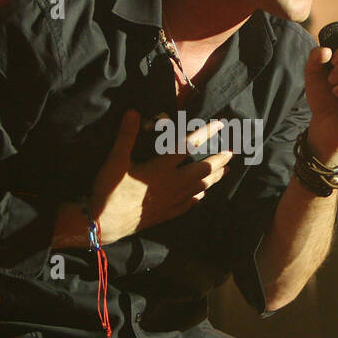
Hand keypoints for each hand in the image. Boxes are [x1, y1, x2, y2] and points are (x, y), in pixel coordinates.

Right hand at [88, 110, 233, 242]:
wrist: (105, 224)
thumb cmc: (110, 192)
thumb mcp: (115, 161)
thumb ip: (126, 136)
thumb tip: (133, 112)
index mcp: (161, 169)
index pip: (187, 146)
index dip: (204, 134)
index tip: (220, 125)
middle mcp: (171, 185)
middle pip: (202, 170)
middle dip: (218, 160)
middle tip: (232, 153)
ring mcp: (170, 201)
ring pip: (199, 188)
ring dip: (214, 178)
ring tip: (226, 172)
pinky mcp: (165, 214)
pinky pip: (187, 205)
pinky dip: (197, 198)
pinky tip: (201, 196)